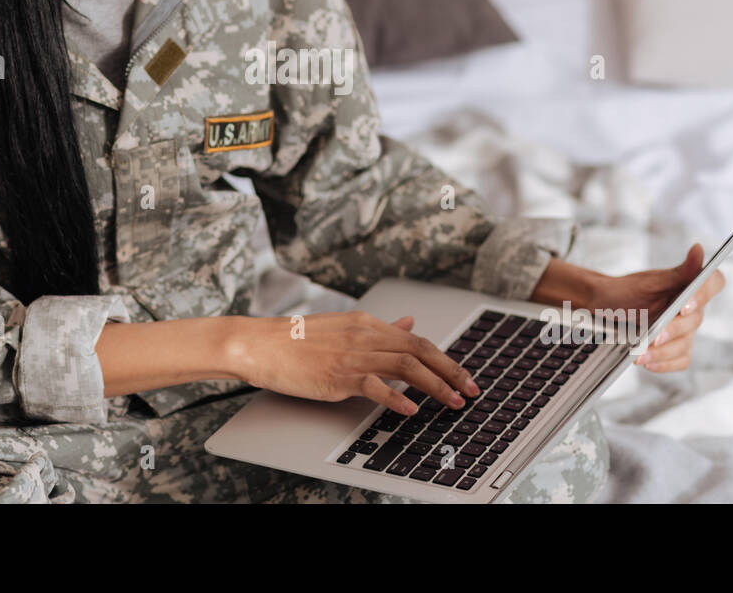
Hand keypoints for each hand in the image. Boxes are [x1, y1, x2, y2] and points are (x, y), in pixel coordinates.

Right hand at [227, 311, 480, 415]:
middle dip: (451, 371)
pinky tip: (411, 409)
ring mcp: (352, 355)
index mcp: (367, 323)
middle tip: (472, 390)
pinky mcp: (338, 375)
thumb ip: (379, 328)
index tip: (464, 376)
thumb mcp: (344, 328)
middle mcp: (364, 335)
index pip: (417, 339)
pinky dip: (396, 398)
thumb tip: (409, 321)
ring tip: (453, 402)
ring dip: (435, 385)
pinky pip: (374, 385)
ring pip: (405, 366)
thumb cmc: (298, 340)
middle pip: (419, 350)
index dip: (446, 359)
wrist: (261, 344)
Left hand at [587, 242, 724, 372]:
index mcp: (687, 285)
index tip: (684, 306)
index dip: (705, 294)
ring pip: (685, 345)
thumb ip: (677, 272)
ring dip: (663, 352)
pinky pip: (679, 360)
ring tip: (640, 354)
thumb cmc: (626, 291)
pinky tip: (646, 362)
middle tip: (653, 337)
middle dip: (674, 330)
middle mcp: (690, 308)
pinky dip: (663, 363)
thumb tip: (699, 249)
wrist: (603, 309)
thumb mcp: (648, 282)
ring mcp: (684, 330)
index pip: (714, 282)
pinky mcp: (675, 348)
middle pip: (696, 320)